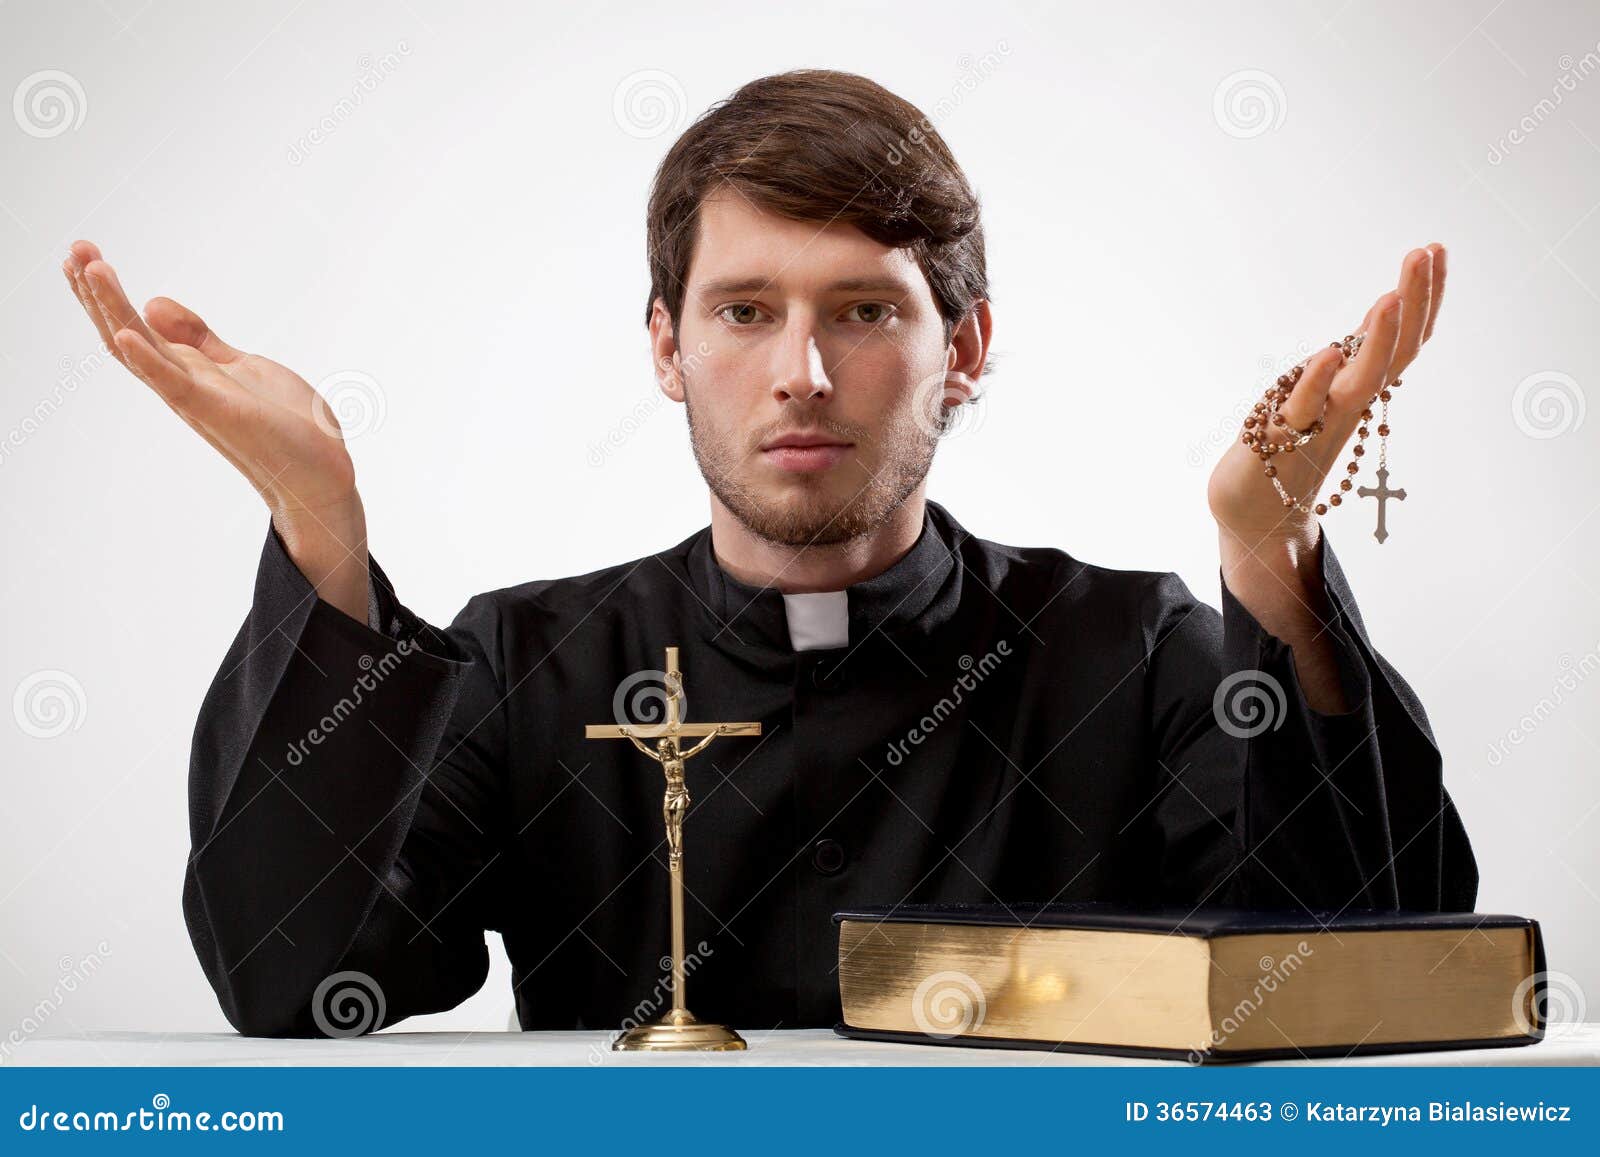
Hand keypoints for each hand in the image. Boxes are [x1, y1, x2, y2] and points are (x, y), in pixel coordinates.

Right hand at [62, 240, 369, 618]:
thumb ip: (199, 339)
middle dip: (98, 291)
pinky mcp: (218, 412)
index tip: (82, 252)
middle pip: (125, 333)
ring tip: (87, 267)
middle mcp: (183, 385)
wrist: (321, 475)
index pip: (135, 326)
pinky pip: (174, 385)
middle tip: (74, 245)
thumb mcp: (242, 366)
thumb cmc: (285, 426)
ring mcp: (197, 399)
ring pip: (140, 351)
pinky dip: (148, 359)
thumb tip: (152, 302)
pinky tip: (126, 332)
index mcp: (189, 371)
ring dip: (112, 309)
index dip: (107, 292)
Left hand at [1207, 243, 1447, 551]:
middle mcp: (1345, 403)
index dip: (1421, 298)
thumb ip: (1348, 361)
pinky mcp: (1281, 440)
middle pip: (1393, 352)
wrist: (1253, 514)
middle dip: (1414, 302)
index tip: (1436, 250)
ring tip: (1392, 297)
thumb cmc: (1286, 447)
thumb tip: (1380, 317)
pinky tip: (1331, 353)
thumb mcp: (1320, 392)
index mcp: (1354, 387)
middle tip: (1429, 252)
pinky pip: (1304, 409)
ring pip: (1358, 380)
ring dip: (1378, 340)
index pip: (1399, 338)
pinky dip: (1318, 383)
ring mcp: (1318, 422)